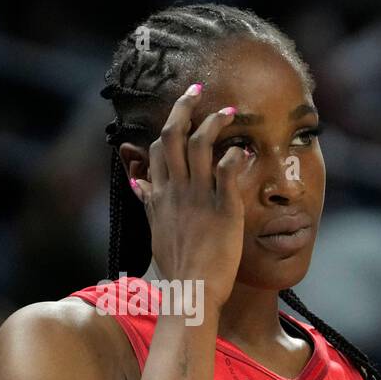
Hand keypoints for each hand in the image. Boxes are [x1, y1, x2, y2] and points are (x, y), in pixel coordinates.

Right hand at [132, 83, 249, 314]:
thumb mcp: (155, 229)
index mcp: (159, 195)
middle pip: (173, 136)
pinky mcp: (223, 208)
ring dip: (214, 122)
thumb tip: (137, 182)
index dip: (168, 126)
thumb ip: (149, 202)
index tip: (180, 113)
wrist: (191, 290)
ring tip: (229, 110)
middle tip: (197, 88)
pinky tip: (243, 146)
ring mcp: (198, 197)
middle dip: (184, 107)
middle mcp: (175, 190)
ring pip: (201, 145)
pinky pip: (226, 172)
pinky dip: (234, 155)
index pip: (158, 150)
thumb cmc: (178, 266)